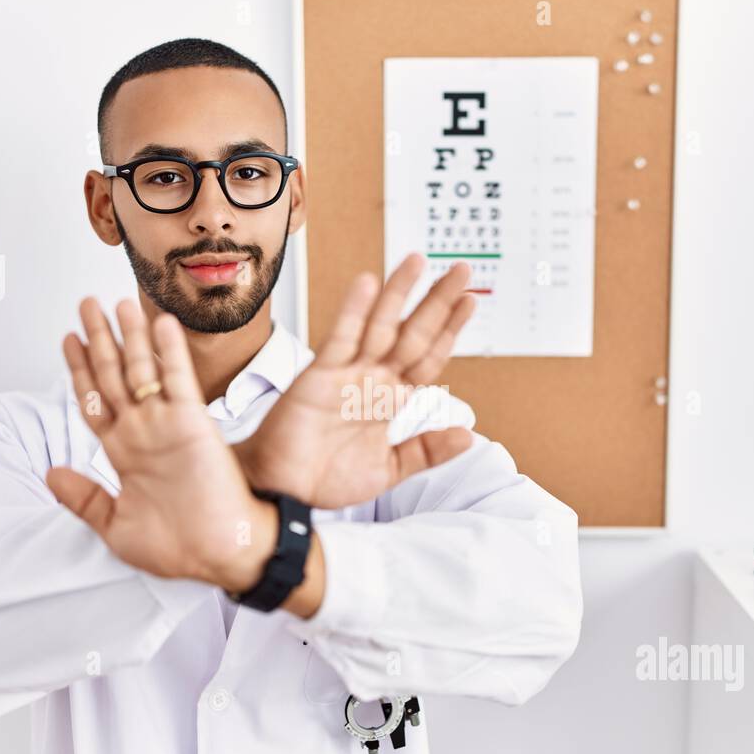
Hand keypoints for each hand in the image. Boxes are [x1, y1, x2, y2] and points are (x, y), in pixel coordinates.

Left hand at [45, 298, 276, 592]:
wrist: (221, 554)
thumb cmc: (178, 548)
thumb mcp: (115, 527)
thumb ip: (83, 498)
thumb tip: (50, 474)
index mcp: (123, 454)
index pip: (96, 400)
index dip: (81, 369)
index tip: (70, 340)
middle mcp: (142, 434)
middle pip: (113, 375)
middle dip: (98, 339)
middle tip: (86, 304)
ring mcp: (167, 426)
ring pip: (141, 370)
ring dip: (129, 335)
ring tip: (118, 302)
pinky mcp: (193, 424)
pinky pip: (178, 379)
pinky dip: (168, 351)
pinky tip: (160, 324)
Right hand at [234, 252, 476, 508]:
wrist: (284, 492)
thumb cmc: (327, 480)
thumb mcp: (389, 469)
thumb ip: (426, 451)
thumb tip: (468, 435)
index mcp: (390, 400)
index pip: (428, 357)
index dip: (450, 330)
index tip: (469, 303)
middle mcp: (371, 380)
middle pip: (411, 333)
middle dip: (436, 302)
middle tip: (462, 271)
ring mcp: (346, 375)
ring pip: (379, 326)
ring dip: (399, 293)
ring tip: (418, 262)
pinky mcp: (318, 376)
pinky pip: (340, 339)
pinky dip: (353, 312)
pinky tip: (368, 284)